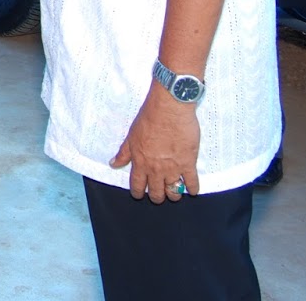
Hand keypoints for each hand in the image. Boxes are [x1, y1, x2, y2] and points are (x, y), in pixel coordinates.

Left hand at [109, 85, 200, 202]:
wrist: (169, 109)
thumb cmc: (149, 118)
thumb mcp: (131, 136)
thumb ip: (124, 153)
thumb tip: (113, 164)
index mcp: (140, 162)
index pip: (137, 185)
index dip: (138, 193)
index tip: (139, 194)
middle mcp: (156, 169)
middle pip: (156, 192)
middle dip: (156, 196)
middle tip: (158, 195)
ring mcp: (173, 168)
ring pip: (173, 191)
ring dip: (173, 194)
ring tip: (174, 193)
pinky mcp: (188, 163)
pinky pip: (192, 182)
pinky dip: (193, 188)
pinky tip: (192, 190)